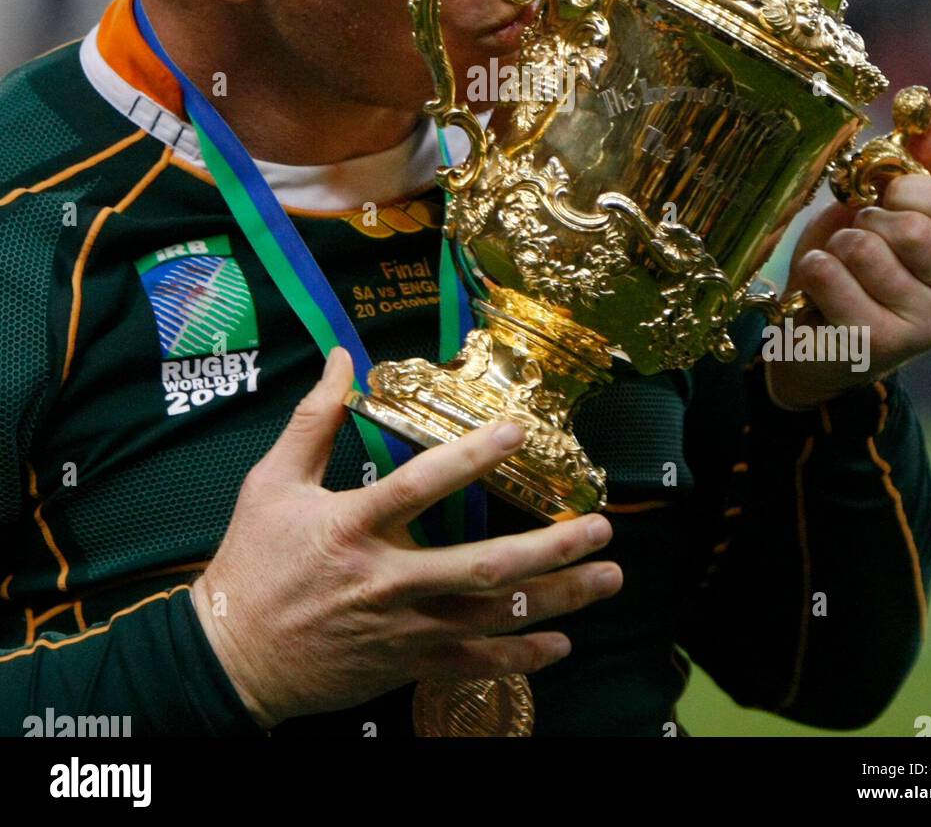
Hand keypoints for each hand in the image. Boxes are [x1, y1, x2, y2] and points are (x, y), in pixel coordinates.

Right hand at [191, 346, 621, 728]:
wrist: (231, 658)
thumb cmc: (251, 564)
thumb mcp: (270, 482)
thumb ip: (313, 418)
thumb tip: (343, 359)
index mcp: (352, 527)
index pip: (421, 485)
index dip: (473, 457)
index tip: (519, 431)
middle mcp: (386, 580)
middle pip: (481, 564)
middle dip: (550, 548)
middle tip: (598, 526)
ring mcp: (401, 628)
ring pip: (492, 616)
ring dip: (557, 598)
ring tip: (607, 577)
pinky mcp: (406, 664)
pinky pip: (474, 664)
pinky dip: (521, 657)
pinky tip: (560, 642)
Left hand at [765, 88, 930, 409]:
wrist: (811, 342)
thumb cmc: (855, 268)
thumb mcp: (887, 207)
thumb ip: (922, 155)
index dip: (903, 193)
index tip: (884, 209)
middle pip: (908, 225)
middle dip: (863, 224)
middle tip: (855, 249)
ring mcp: (926, 328)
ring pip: (863, 247)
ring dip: (832, 251)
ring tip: (836, 274)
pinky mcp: (877, 346)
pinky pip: (829, 274)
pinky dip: (810, 273)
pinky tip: (816, 297)